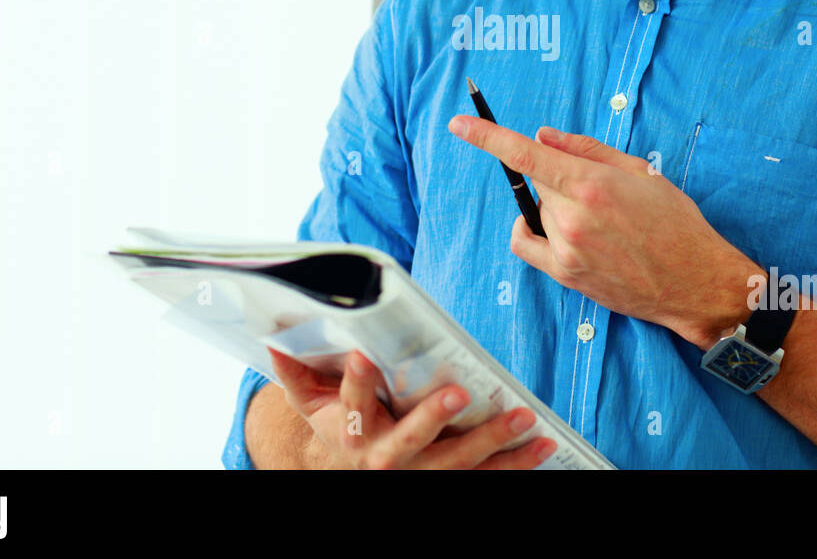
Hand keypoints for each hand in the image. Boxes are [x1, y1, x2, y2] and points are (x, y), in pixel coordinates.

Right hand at [268, 347, 558, 468]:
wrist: (348, 476)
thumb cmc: (337, 427)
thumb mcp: (309, 402)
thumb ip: (295, 370)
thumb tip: (272, 331)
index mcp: (351, 433)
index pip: (351, 406)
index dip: (356, 384)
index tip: (364, 356)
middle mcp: (384, 460)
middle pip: (408, 443)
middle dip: (431, 418)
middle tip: (457, 392)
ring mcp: (419, 477)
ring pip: (457, 465)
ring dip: (493, 443)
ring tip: (525, 418)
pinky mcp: (447, 485)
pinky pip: (484, 479)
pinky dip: (516, 465)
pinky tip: (543, 445)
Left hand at [448, 117, 762, 346]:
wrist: (695, 281)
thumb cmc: (675, 222)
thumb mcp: (640, 171)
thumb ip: (586, 149)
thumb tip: (543, 136)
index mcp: (592, 184)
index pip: (526, 154)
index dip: (487, 137)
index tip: (460, 124)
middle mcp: (573, 216)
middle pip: (540, 183)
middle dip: (561, 180)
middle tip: (601, 194)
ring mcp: (566, 249)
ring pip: (540, 211)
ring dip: (558, 208)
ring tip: (603, 223)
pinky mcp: (564, 274)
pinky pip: (528, 243)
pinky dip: (534, 230)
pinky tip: (561, 231)